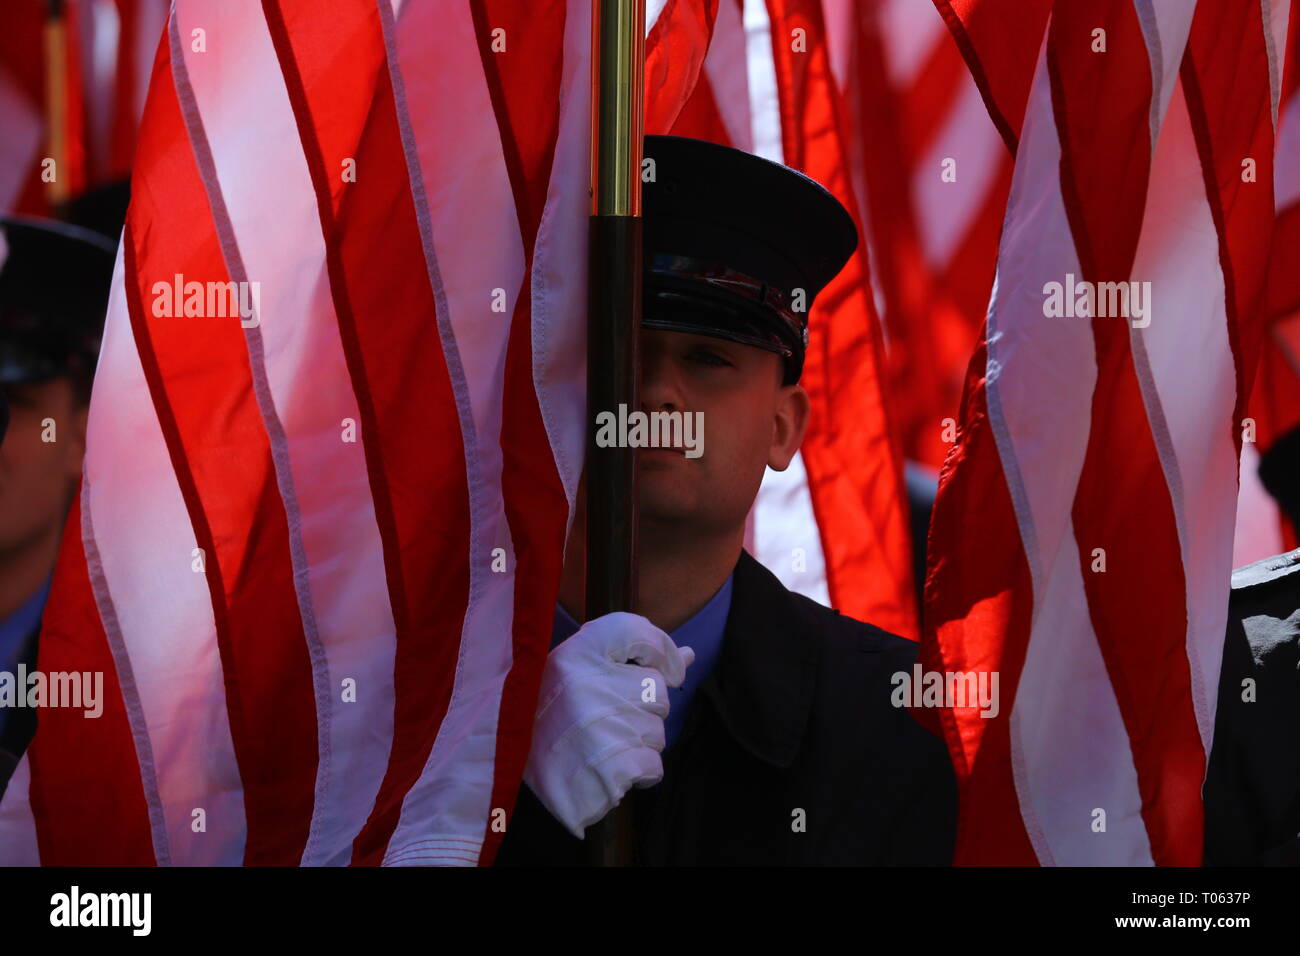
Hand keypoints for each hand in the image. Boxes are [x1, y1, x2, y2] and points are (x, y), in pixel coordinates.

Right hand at [523, 611, 694, 838]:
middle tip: (607, 721)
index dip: (660, 649)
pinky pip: (654, 765)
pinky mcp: (612, 767)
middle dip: (643, 709)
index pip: (633, 630)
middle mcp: (587, 685)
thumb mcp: (575, 675)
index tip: (666, 668)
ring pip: (658, 730)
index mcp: (572, 655)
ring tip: (602, 746)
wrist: (507, 778)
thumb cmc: (547, 721)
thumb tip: (688, 656)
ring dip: (640, 743)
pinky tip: (610, 770)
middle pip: (655, 688)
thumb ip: (629, 658)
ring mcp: (601, 727)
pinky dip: (638, 773)